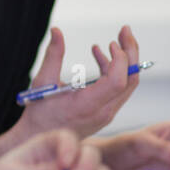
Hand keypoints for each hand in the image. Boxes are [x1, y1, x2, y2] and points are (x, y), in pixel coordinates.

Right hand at [19, 25, 140, 138]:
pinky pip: (119, 89)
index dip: (120, 60)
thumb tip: (57, 31)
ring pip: (127, 84)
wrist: (41, 138)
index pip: (117, 81)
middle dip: (130, 53)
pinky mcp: (106, 112)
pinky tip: (99, 56)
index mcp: (87, 105)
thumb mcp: (42, 82)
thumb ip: (53, 55)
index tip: (110, 43)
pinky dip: (114, 71)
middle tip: (125, 31)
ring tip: (113, 41)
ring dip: (124, 61)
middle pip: (130, 80)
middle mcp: (103, 111)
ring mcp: (107, 113)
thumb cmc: (39, 113)